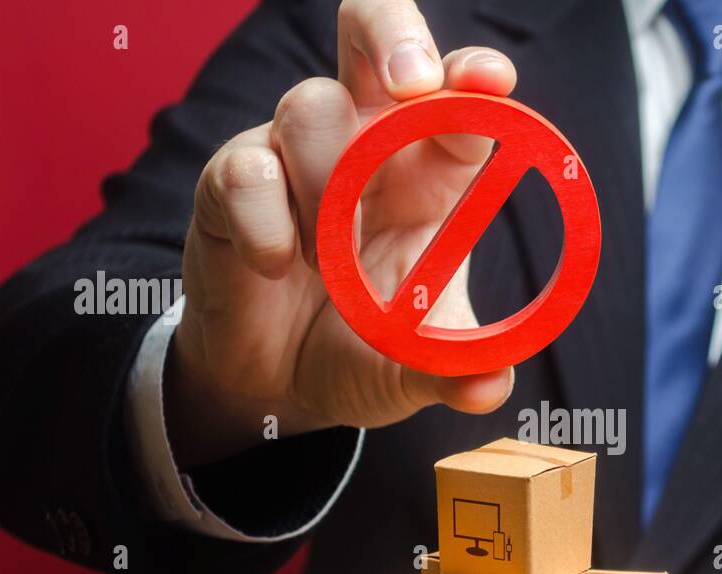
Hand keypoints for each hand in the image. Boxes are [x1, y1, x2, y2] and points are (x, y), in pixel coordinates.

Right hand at [166, 0, 517, 466]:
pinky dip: (269, 221)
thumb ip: (454, 372)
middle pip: (372, 32)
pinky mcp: (230, 184)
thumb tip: (491, 388)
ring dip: (328, 183)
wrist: (276, 389)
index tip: (491, 83)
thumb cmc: (359, 353)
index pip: (454, 95)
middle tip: (411, 85)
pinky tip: (277, 267)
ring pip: (309, 105)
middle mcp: (363, 145)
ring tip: (329, 266)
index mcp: (427, 173)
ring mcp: (292, 157)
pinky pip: (245, 170)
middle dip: (395, 34)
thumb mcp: (413, 370)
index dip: (473, 74)